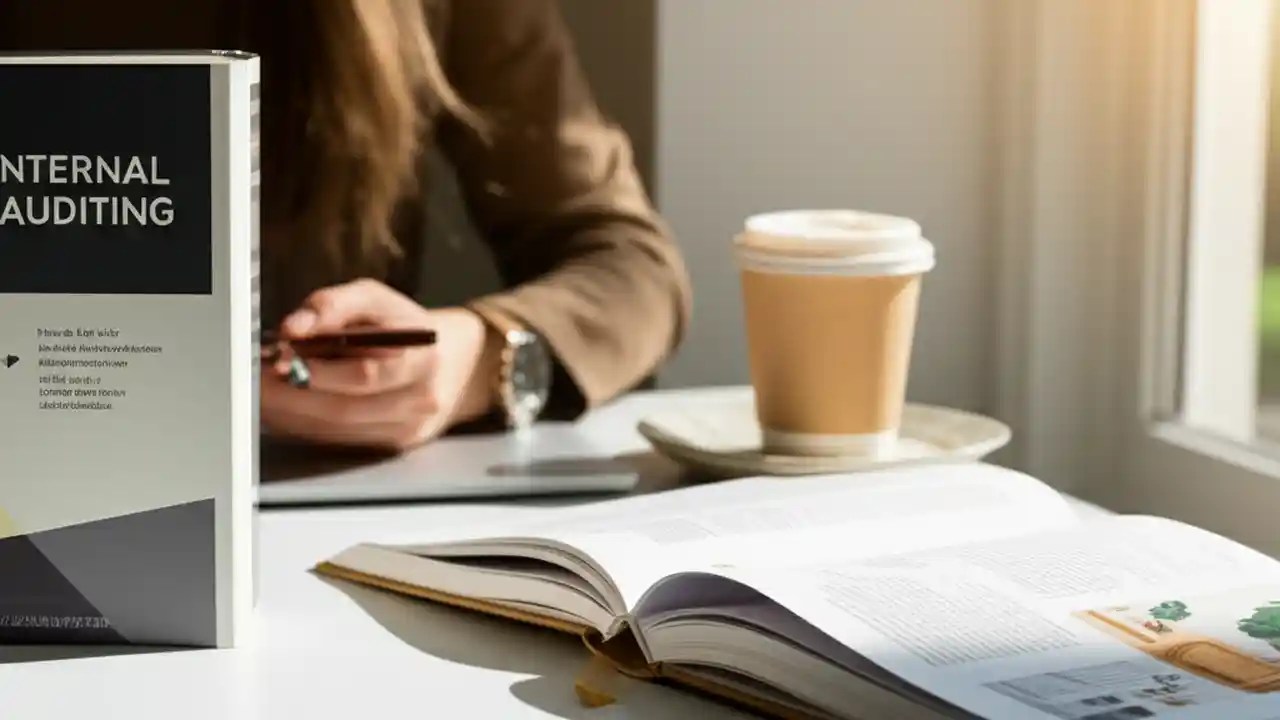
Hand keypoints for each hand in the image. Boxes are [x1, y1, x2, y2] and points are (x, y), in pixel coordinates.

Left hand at [261, 279, 499, 451]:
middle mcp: (420, 399)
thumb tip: (293, 328)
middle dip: (291, 396)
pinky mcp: (394, 445)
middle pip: (344, 409)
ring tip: (264, 391)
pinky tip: (287, 407)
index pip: (365, 375)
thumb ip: (334, 304)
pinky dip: (305, 424)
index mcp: (422, 356)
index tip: (280, 359)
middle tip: (256, 381)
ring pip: (336, 429)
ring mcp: (408, 428)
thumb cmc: (404, 326)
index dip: (317, 372)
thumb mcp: (376, 299)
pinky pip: (340, 439)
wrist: (452, 362)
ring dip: (291, 413)